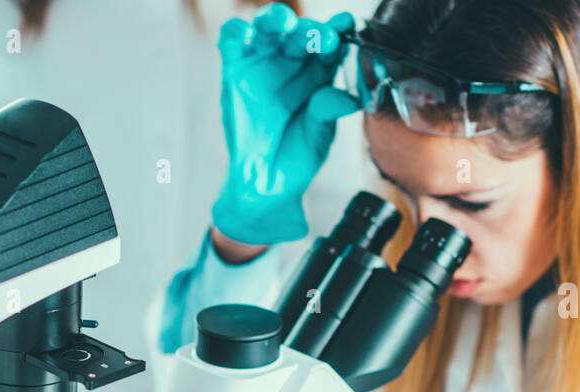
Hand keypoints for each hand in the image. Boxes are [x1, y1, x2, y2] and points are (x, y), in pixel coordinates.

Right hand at [212, 3, 359, 245]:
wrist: (265, 185)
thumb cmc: (295, 158)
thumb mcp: (319, 135)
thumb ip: (329, 111)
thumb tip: (347, 97)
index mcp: (319, 73)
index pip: (331, 44)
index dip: (340, 31)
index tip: (348, 26)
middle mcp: (292, 64)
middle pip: (302, 32)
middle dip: (313, 30)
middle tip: (323, 38)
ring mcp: (263, 65)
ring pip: (268, 28)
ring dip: (277, 18)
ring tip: (287, 23)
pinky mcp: (235, 72)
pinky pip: (232, 43)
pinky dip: (237, 31)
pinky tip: (248, 34)